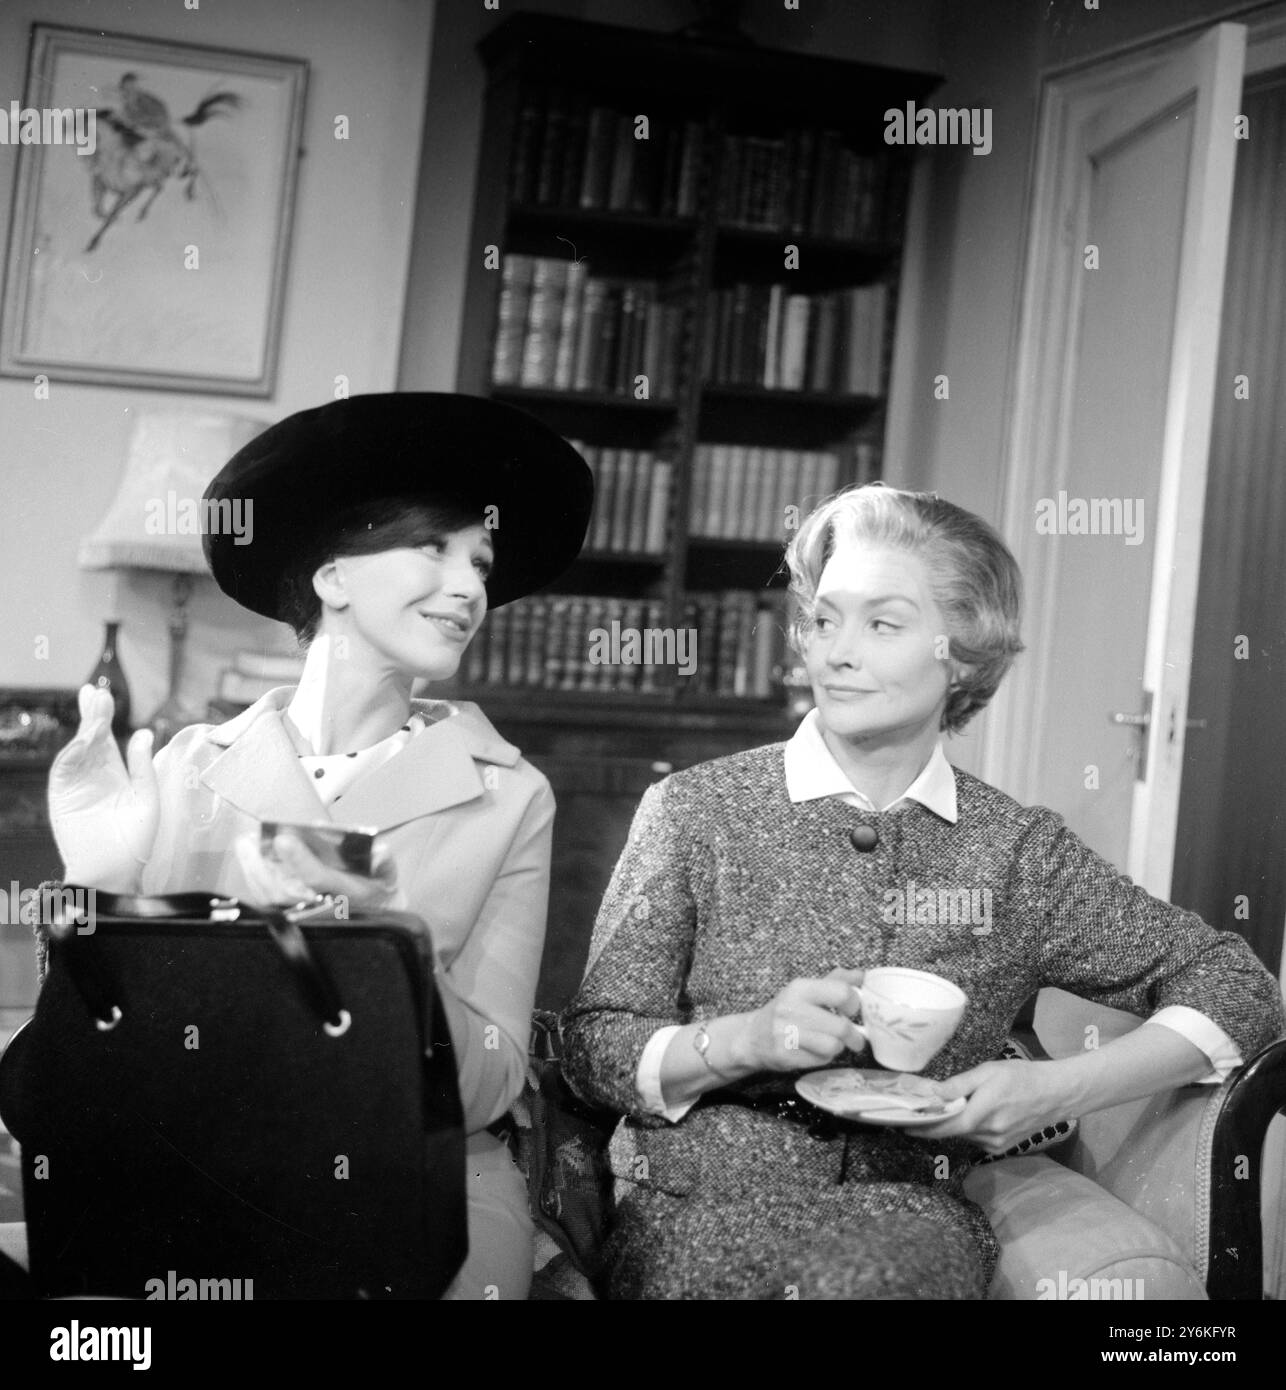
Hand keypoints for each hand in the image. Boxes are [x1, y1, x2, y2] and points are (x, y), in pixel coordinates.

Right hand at [48, 684, 159, 890]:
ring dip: (84, 731)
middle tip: (93, 692)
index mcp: (116, 773)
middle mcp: (94, 775)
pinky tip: (83, 738)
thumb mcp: (148, 799)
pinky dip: (72, 753)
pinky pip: (64, 770)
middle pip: (89, 738)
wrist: (114, 871)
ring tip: (95, 714)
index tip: (102, 694)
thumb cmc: (136, 841)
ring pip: (77, 750)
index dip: (104, 716)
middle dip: (91, 715)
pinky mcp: (62, 797)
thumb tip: (144, 732)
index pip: (108, 738)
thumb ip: (142, 767)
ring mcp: (77, 785)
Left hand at [234, 831, 402, 912]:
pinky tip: (250, 862)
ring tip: (246, 846)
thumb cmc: (378, 890)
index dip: (300, 860)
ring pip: (272, 898)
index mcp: (347, 893)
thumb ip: (383, 861)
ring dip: (255, 871)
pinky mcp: (292, 916)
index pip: (318, 878)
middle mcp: (322, 907)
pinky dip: (256, 881)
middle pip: (285, 890)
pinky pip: (268, 902)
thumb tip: (376, 849)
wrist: (376, 920)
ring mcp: (305, 914)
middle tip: (250, 841)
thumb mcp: (388, 874)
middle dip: (264, 866)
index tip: (283, 839)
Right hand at [732, 968, 866, 1073]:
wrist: (752, 1036)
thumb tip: (862, 976)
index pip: (841, 993)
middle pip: (841, 1026)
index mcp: (800, 988)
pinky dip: (824, 1058)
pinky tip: (816, 1051)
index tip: (853, 1010)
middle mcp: (792, 1008)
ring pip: (833, 1046)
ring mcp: (787, 1033)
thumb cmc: (784, 1012)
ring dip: (838, 1048)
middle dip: (854, 1036)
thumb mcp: (805, 990)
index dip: (854, 1004)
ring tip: (832, 1044)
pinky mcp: (785, 1055)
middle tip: (855, 1038)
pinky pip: (820, 1060)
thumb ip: (835, 981)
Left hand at [913, 1058, 1072, 1153]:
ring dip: (954, 1124)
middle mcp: (987, 1136)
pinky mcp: (1004, 1146)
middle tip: (921, 1109)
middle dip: (936, 1122)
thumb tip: (934, 1093)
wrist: (1056, 1094)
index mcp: (981, 1117)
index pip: (943, 1129)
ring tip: (946, 1107)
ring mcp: (997, 1144)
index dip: (921, 1129)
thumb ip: (959, 1085)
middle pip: (952, 1132)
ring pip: (964, 1135)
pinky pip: (977, 1138)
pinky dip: (969, 1127)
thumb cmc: (1021, 1077)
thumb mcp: (987, 1072)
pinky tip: (971, 1112)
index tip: (902, 1126)